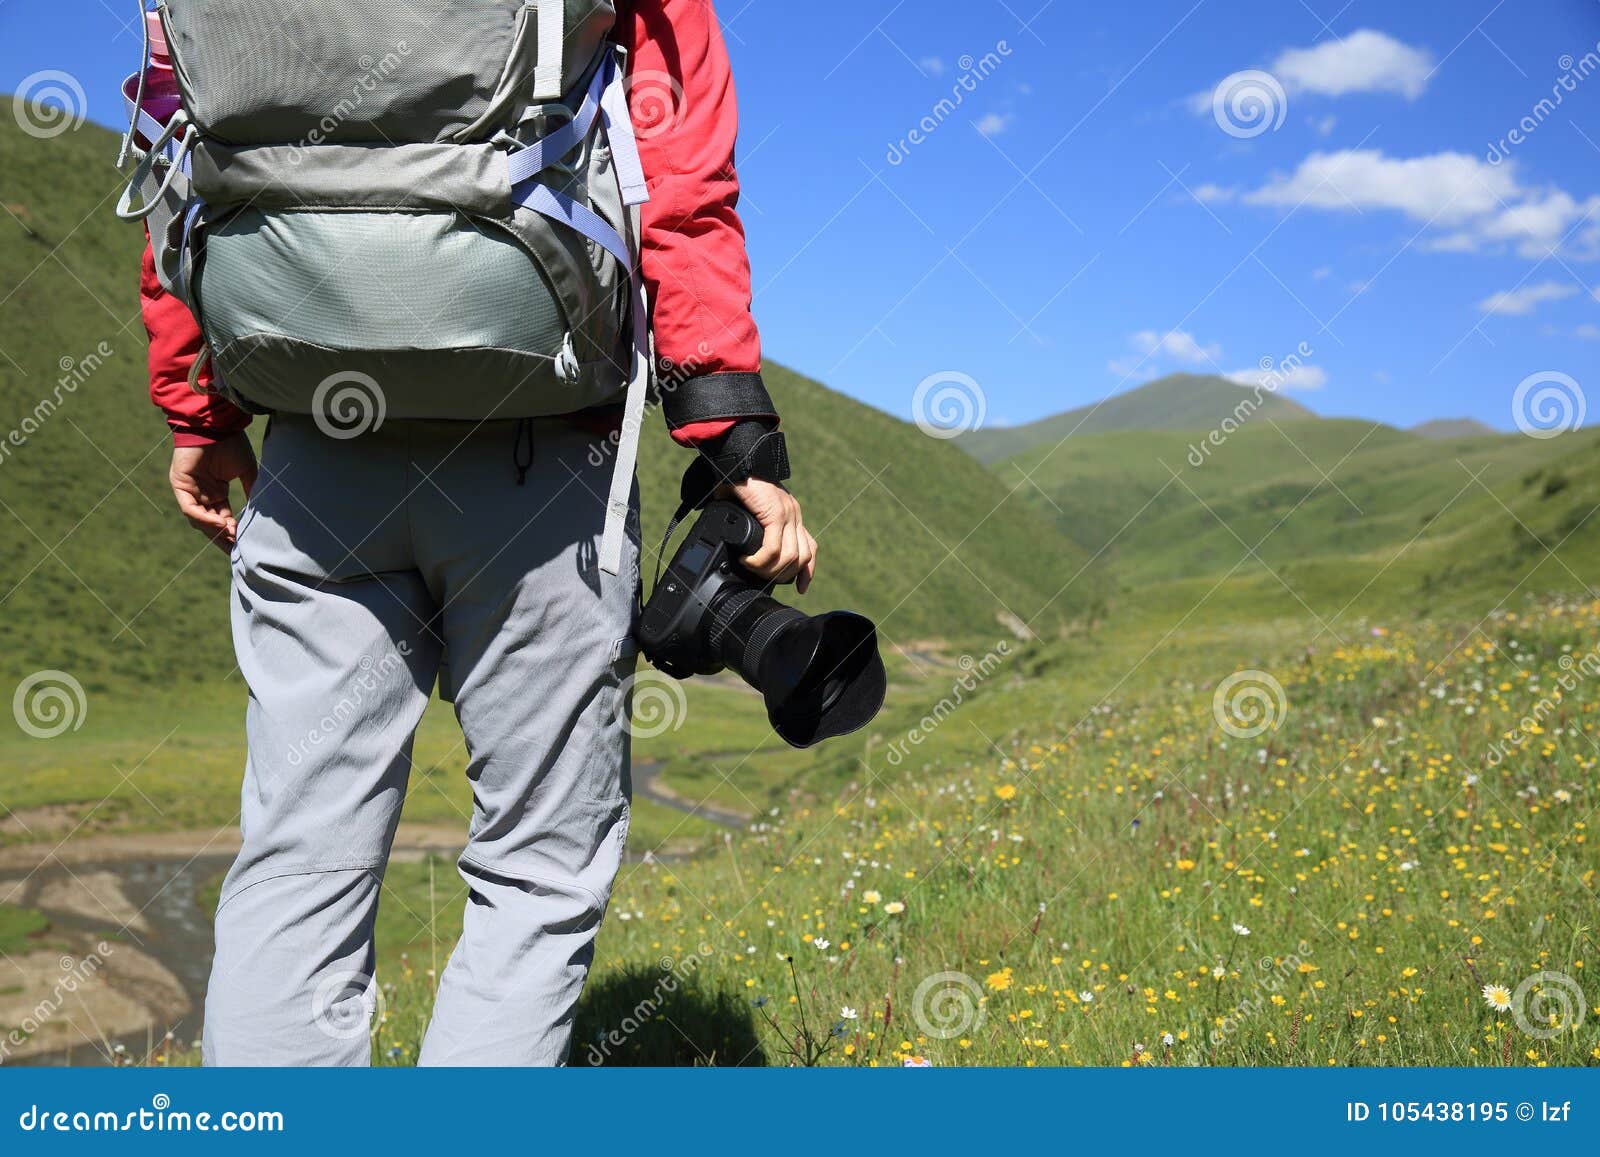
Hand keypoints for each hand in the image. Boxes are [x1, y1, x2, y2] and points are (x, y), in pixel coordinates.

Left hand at [169, 431, 256, 552]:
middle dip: (222, 538)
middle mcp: (201, 495)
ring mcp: (189, 491)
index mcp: (215, 493)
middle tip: (236, 550)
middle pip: (209, 525)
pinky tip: (221, 524)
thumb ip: (251, 491)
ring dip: (214, 531)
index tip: (244, 545)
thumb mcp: (246, 472)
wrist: (217, 424)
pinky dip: (204, 519)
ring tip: (232, 536)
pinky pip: (190, 509)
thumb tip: (259, 513)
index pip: (222, 520)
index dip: (232, 533)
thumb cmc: (231, 443)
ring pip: (198, 520)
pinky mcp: (180, 485)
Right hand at [717, 478, 816, 593]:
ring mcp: (787, 514)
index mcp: (792, 515)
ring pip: (789, 557)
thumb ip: (756, 526)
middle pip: (802, 558)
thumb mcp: (753, 510)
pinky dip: (759, 560)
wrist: (736, 459)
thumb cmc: (738, 482)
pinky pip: (772, 549)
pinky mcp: (775, 513)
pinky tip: (746, 559)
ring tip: (750, 566)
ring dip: (768, 570)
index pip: (809, 548)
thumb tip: (742, 548)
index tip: (801, 588)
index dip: (807, 572)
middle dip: (782, 575)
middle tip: (760, 576)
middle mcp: (794, 515)